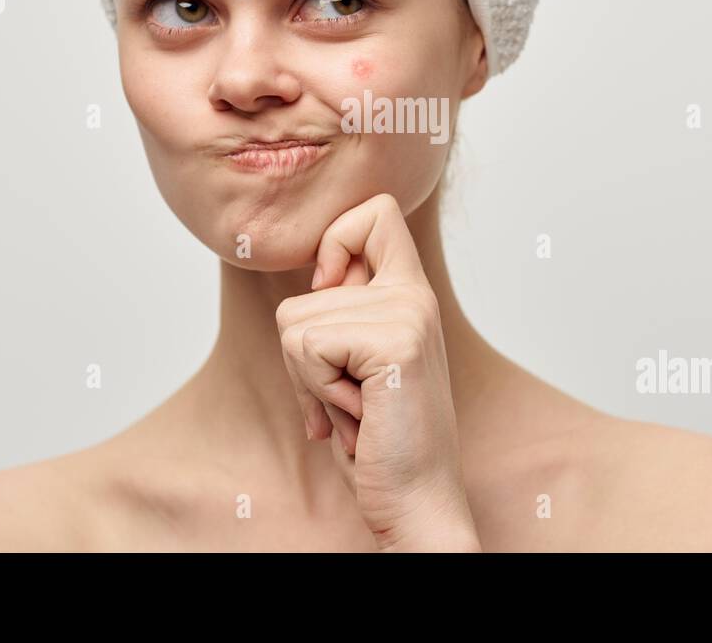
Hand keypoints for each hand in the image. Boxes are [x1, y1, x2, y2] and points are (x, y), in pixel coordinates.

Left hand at [276, 193, 480, 551]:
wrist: (416, 500)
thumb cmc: (380, 439)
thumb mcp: (357, 361)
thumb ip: (345, 312)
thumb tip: (312, 278)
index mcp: (411, 292)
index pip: (375, 212)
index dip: (334, 241)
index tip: (332, 295)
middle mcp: (415, 294)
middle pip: (303, 294)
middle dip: (305, 358)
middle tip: (350, 395)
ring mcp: (408, 314)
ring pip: (294, 325)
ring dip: (311, 382)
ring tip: (358, 408)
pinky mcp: (395, 342)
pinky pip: (305, 348)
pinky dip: (317, 392)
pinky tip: (360, 415)